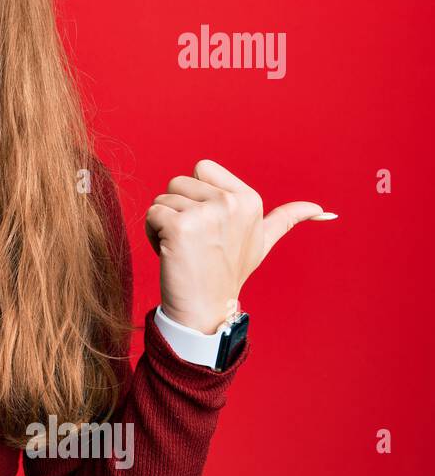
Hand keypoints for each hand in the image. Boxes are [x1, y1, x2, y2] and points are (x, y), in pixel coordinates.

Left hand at [145, 159, 334, 333]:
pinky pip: (152, 214)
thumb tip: (323, 211)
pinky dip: (153, 233)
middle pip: (178, 181)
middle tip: (194, 240)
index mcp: (249, 199)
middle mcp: (231, 203)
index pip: (202, 167)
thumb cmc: (229, 271)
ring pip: (163, 198)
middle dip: (178, 208)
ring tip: (184, 248)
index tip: (210, 225)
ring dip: (164, 223)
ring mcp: (207, 214)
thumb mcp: (262, 241)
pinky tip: (170, 253)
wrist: (206, 307)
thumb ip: (286, 219)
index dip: (197, 194)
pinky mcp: (181, 226)